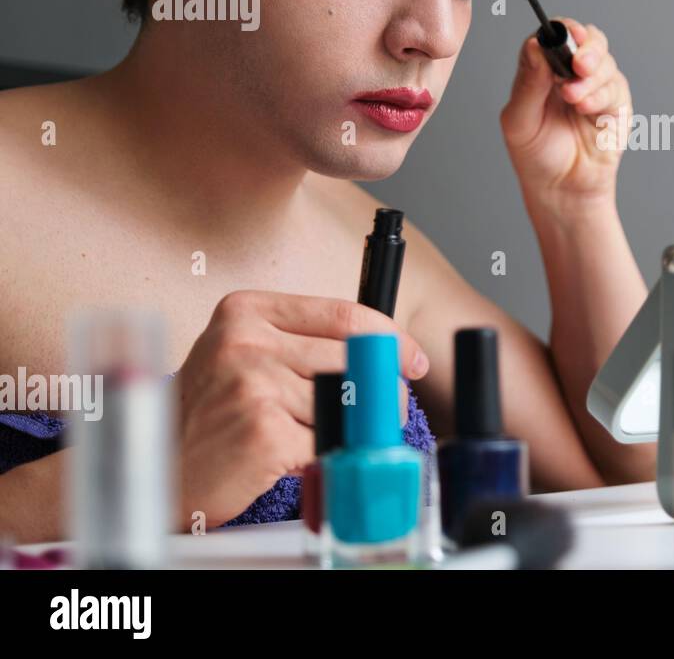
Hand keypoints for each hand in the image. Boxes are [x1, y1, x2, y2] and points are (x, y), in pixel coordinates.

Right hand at [174, 290, 428, 529]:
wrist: (156, 467)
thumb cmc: (209, 413)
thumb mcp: (245, 355)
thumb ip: (305, 344)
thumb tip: (386, 354)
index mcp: (247, 311)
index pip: (344, 314)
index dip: (390, 338)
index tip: (412, 359)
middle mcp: (245, 341)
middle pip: (352, 357)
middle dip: (383, 388)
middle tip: (386, 411)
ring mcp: (252, 384)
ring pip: (343, 401)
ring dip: (350, 426)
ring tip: (321, 438)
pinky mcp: (262, 431)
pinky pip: (326, 441)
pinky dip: (324, 455)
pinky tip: (295, 458)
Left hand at [499, 19, 631, 212]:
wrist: (561, 189)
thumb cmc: (537, 156)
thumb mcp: (519, 121)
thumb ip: (528, 83)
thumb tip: (534, 46)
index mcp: (543, 70)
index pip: (554, 35)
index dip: (560, 30)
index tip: (562, 37)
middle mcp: (571, 73)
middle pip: (587, 39)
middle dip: (587, 47)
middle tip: (579, 65)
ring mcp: (596, 87)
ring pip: (604, 62)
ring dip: (591, 78)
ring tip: (574, 100)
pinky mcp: (616, 105)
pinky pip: (616, 88)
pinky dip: (601, 95)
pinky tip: (586, 109)